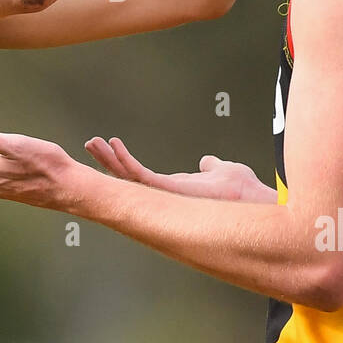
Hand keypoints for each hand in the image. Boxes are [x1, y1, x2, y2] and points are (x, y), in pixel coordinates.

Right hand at [84, 136, 275, 202]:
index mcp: (175, 189)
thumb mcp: (224, 170)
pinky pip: (139, 177)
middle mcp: (166, 195)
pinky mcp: (169, 192)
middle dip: (108, 162)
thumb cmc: (243, 192)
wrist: (252, 198)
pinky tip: (114, 145)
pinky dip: (125, 161)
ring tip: (92, 144)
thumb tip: (208, 161)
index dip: (125, 163)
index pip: (142, 177)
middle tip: (90, 146)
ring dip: (109, 160)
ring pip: (128, 179)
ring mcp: (165, 195)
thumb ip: (213, 167)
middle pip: (129, 179)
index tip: (111, 148)